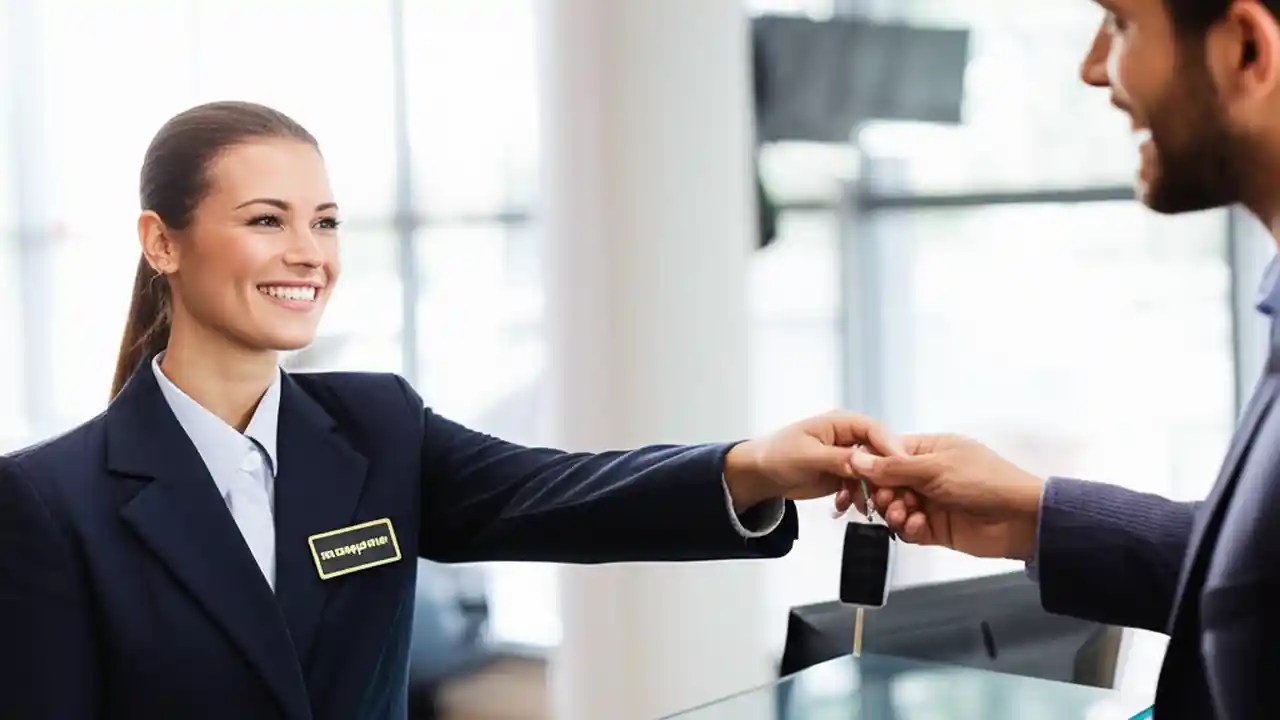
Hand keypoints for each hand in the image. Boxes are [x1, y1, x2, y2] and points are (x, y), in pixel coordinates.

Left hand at [724, 411, 905, 513]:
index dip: (890, 447)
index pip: (875, 430)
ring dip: (873, 489)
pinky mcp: (845, 475)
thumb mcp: (806, 456)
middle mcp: (849, 438)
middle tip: (889, 493)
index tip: (901, 466)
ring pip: (874, 473)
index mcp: (841, 423)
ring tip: (866, 504)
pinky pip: (862, 486)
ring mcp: (849, 457)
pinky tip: (849, 506)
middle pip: (880, 452)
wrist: (760, 474)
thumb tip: (863, 462)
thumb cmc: (776, 454)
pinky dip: (859, 497)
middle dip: (885, 473)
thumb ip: (836, 458)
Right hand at [851, 434, 1044, 560]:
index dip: (872, 465)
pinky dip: (909, 528)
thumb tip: (857, 459)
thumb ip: (893, 467)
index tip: (860, 477)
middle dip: (883, 493)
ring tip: (903, 515)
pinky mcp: (937, 527)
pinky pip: (910, 528)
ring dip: (894, 512)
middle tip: (888, 500)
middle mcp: (928, 474)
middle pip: (888, 483)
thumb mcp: (935, 469)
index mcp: (931, 450)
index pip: (889, 453)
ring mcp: (932, 501)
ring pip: (896, 508)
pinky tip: (918, 526)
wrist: (1022, 519)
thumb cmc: (986, 482)